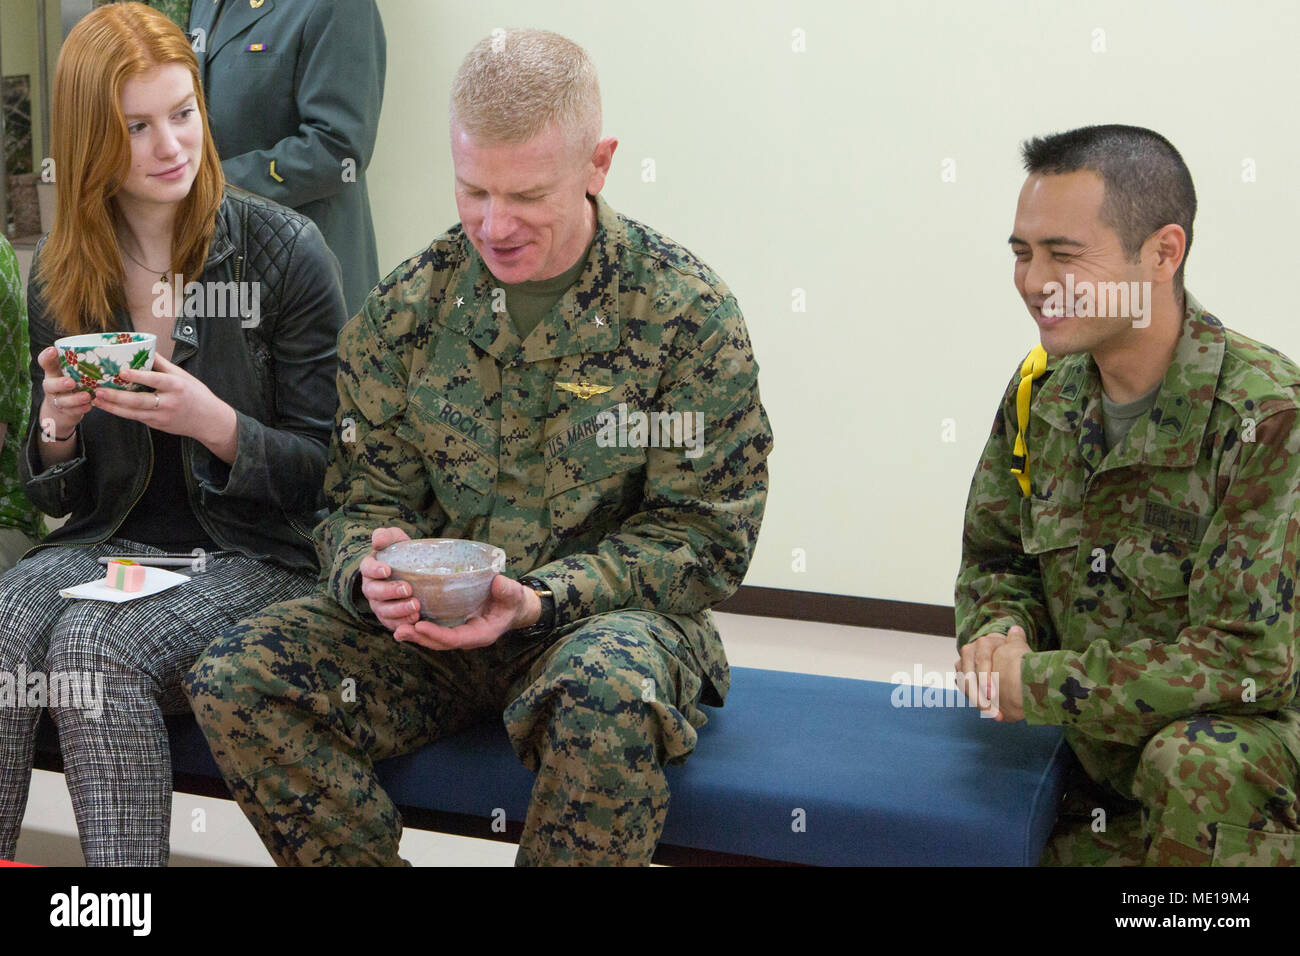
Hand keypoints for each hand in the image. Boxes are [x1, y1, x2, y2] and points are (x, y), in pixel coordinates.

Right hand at [37, 346, 92, 436]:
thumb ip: (82, 363)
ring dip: (74, 399)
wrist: (63, 411)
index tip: (52, 350)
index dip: (47, 357)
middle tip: (71, 382)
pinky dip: (80, 409)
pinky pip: (72, 411)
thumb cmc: (73, 384)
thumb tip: (109, 349)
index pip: (46, 363)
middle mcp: (52, 385)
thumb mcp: (73, 373)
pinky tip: (89, 406)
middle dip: (60, 383)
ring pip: (62, 400)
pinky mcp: (65, 412)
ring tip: (86, 396)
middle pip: (49, 384)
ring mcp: (57, 400)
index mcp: (54, 372)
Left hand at [91, 354, 235, 449]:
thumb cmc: (197, 395)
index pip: (156, 380)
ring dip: (113, 407)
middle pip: (140, 401)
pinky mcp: (157, 425)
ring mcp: (162, 417)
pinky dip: (121, 412)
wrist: (209, 421)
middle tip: (99, 391)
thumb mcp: (184, 376)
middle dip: (117, 397)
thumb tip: (145, 348)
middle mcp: (169, 403)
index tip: (122, 372)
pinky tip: (108, 407)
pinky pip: (136, 418)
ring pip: (134, 413)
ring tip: (97, 400)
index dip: (139, 376)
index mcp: (177, 386)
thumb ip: (163, 364)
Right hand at [360, 527, 419, 631]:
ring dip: (399, 610)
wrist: (416, 571)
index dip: (375, 570)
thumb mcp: (396, 539)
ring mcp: (379, 605)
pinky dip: (402, 623)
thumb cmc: (403, 553)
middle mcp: (371, 589)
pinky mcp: (389, 619)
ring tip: (416, 606)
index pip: (367, 569)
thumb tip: (377, 541)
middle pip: (374, 593)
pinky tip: (415, 619)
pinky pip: (392, 624)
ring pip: (383, 611)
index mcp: (370, 569)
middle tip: (408, 589)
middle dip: (390, 592)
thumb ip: (386, 536)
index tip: (387, 569)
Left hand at [392, 573, 539, 650]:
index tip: (420, 626)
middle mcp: (467, 637)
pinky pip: (433, 629)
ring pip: (434, 639)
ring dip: (415, 635)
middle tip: (399, 631)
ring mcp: (458, 632)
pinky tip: (403, 620)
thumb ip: (508, 590)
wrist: (511, 606)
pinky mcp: (452, 625)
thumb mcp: (514, 594)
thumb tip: (498, 582)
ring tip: (396, 629)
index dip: (438, 634)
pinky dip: (419, 628)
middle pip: (440, 643)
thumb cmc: (512, 600)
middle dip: (419, 638)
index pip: (456, 638)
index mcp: (481, 633)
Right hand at [955, 625, 1028, 720]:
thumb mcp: (1018, 647)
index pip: (981, 660)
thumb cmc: (1015, 656)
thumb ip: (1017, 641)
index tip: (993, 693)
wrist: (1009, 663)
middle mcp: (971, 650)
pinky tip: (989, 710)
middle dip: (980, 697)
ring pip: (963, 683)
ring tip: (994, 714)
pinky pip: (964, 688)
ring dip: (978, 701)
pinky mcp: (963, 675)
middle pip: (968, 676)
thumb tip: (1016, 630)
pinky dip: (975, 700)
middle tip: (994, 712)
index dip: (985, 677)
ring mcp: (964, 663)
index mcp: (985, 643)